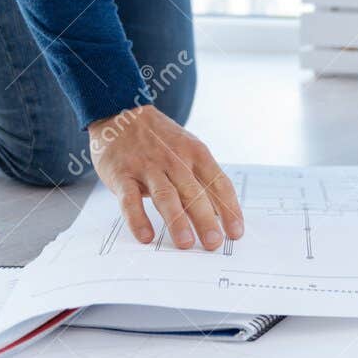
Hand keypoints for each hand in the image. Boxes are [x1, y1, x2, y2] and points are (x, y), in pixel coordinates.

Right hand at [88, 104, 244, 250]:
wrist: (121, 113)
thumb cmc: (160, 140)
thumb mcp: (188, 150)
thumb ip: (202, 179)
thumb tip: (221, 214)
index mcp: (197, 154)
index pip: (219, 184)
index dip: (230, 209)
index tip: (236, 232)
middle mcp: (175, 160)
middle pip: (195, 192)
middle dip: (206, 219)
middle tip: (213, 244)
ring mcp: (148, 167)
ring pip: (166, 196)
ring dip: (177, 220)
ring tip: (185, 243)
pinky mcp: (123, 175)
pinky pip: (130, 200)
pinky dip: (138, 218)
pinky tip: (146, 236)